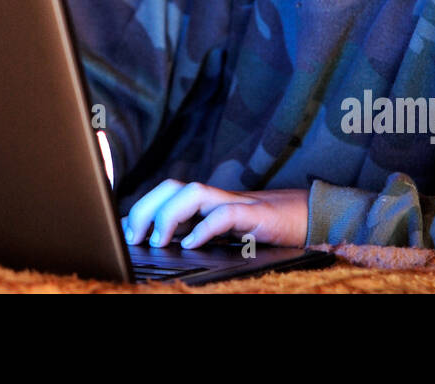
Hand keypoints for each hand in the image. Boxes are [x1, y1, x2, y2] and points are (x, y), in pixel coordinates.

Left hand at [121, 179, 308, 248]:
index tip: (123, 232)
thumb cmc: (264, 229)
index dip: (140, 208)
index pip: (165, 194)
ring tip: (156, 241)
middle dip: (146, 208)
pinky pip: (226, 214)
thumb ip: (198, 234)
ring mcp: (236, 203)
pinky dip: (204, 228)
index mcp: (205, 204)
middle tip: (133, 237)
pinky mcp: (256, 216)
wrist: (311, 217)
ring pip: (193, 192)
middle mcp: (216, 198)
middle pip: (171, 187)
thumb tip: (163, 248)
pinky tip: (190, 244)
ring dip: (169, 214)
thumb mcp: (225, 235)